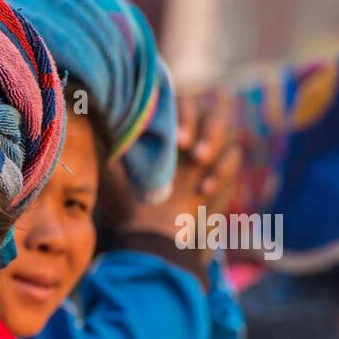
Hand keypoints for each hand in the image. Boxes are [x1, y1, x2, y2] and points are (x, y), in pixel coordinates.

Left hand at [119, 91, 243, 265]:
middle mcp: (191, 132)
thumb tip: (104, 123)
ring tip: (199, 160)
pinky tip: (203, 189)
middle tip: (192, 151)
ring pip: (228, 129)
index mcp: (165, 127)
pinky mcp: (222, 167)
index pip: (181, 104)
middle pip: (210, 112)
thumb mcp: (114, 175)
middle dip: (204, 128)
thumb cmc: (126, 202)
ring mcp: (209, 148)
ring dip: (215, 141)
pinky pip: (233, 157)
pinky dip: (222, 170)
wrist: (147, 234)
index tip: (178, 138)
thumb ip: (115, 149)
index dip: (182, 116)